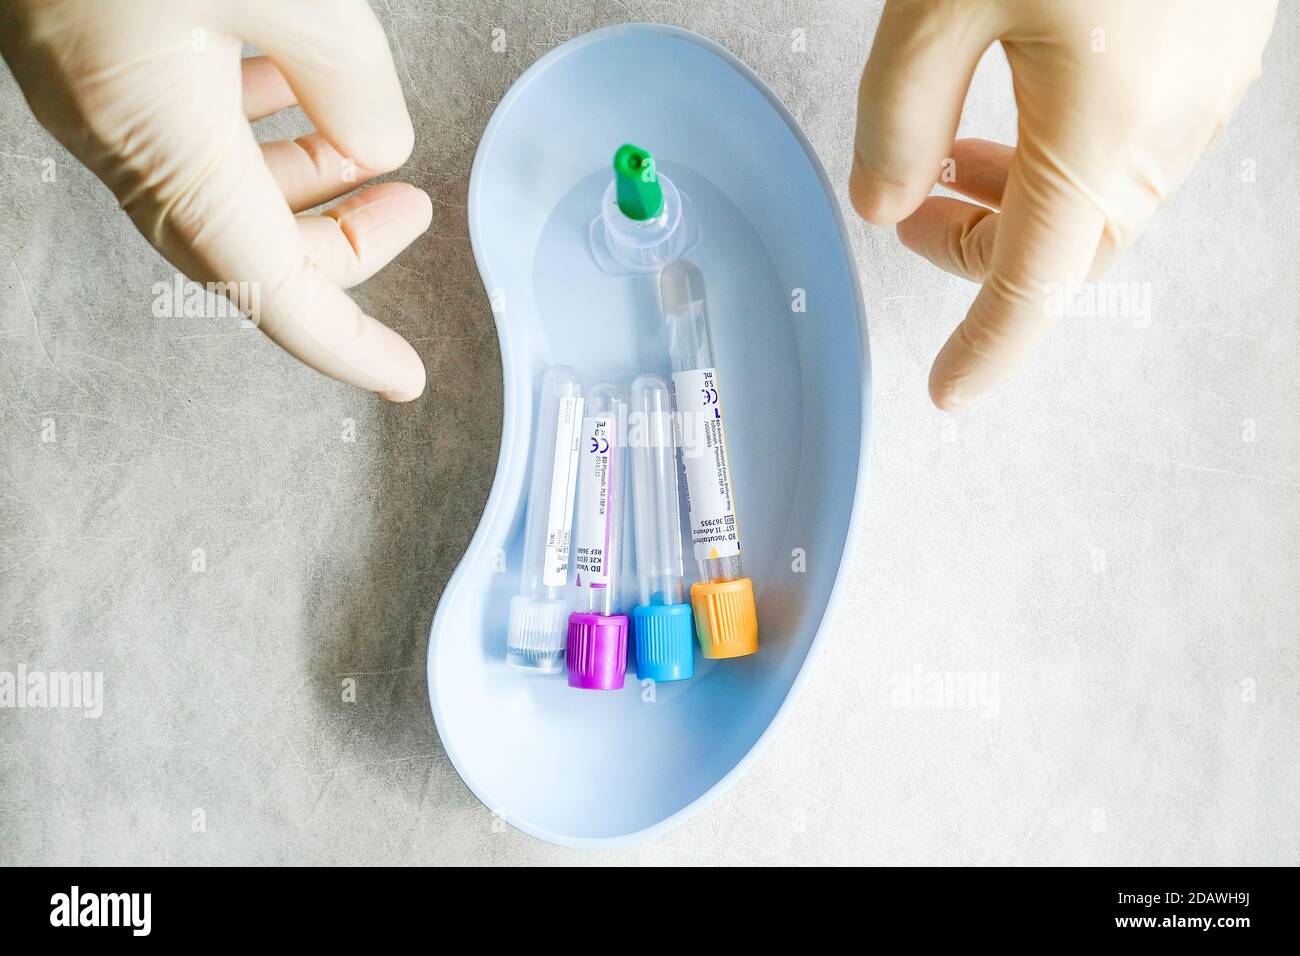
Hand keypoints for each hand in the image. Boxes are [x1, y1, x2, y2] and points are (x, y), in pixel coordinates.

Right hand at [0, 0, 429, 400]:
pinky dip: (262, 122)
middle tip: (411, 208)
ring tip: (361, 131)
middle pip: (251, 248)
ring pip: (226, 187)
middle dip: (342, 243)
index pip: (272, 291)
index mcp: (164, 141)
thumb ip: (351, 82)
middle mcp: (123, 140)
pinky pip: (196, 129)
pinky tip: (292, 75)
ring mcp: (103, 104)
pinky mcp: (99, 63)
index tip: (403, 376)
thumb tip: (376, 145)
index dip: (345, 345)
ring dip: (306, 175)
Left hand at [850, 0, 1277, 409]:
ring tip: (953, 154)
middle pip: (1064, 252)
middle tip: (909, 204)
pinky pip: (1132, 151)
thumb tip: (880, 203)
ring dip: (1020, 205)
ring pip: (1099, 206)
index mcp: (1098, 134)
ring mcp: (1203, 100)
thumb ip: (899, 114)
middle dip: (979, 252)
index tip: (948, 391)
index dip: (986, 349)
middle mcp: (1165, 136)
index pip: (1033, 287)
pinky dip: (1065, 161)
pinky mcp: (1214, 62)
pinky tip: (1021, 105)